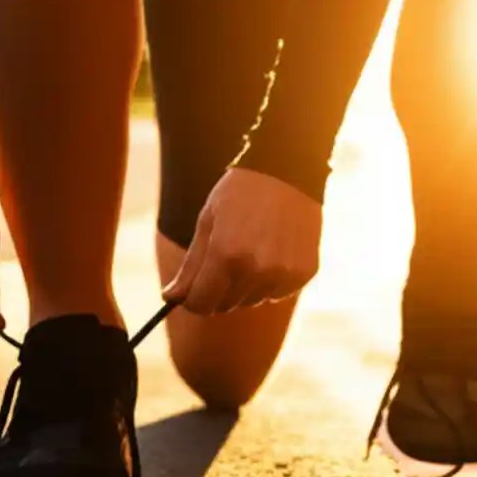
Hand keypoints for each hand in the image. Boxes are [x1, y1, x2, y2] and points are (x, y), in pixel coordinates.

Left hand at [162, 167, 320, 314]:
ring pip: (252, 301)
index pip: (201, 304)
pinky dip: (270, 281)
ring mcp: (285, 273)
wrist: (289, 171)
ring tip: (251, 251)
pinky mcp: (305, 273)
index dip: (193, 300)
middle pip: (226, 305)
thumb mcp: (207, 222)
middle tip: (224, 262)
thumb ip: (191, 266)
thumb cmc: (240, 193)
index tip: (193, 292)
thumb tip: (171, 298)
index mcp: (227, 255)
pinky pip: (277, 293)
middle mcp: (257, 269)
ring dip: (245, 286)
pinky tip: (273, 252)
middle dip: (218, 291)